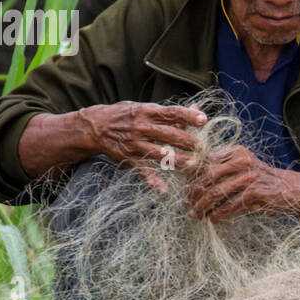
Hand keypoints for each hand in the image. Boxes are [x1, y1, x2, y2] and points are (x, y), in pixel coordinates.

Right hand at [81, 101, 205, 193]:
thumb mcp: (146, 108)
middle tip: (203, 147)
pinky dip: (153, 182)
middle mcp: (142, 127)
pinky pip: (143, 171)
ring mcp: (135, 144)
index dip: (188, 116)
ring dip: (177, 160)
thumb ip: (172, 113)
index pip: (171, 113)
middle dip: (188, 141)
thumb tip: (198, 111)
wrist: (96, 126)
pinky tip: (164, 190)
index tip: (203, 120)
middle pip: (169, 134)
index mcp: (148, 112)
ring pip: (159, 153)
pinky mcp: (129, 158)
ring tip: (193, 164)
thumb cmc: (127, 115)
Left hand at [185, 145, 281, 222]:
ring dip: (202, 206)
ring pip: (215, 192)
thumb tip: (191, 183)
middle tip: (187, 205)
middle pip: (207, 176)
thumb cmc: (262, 182)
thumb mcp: (243, 169)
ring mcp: (250, 176)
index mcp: (237, 152)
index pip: (206, 161)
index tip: (185, 190)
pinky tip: (212, 220)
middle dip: (193, 193)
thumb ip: (222, 171)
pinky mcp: (256, 193)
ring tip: (196, 215)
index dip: (191, 177)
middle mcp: (243, 161)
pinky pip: (229, 206)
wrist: (292, 190)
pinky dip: (217, 215)